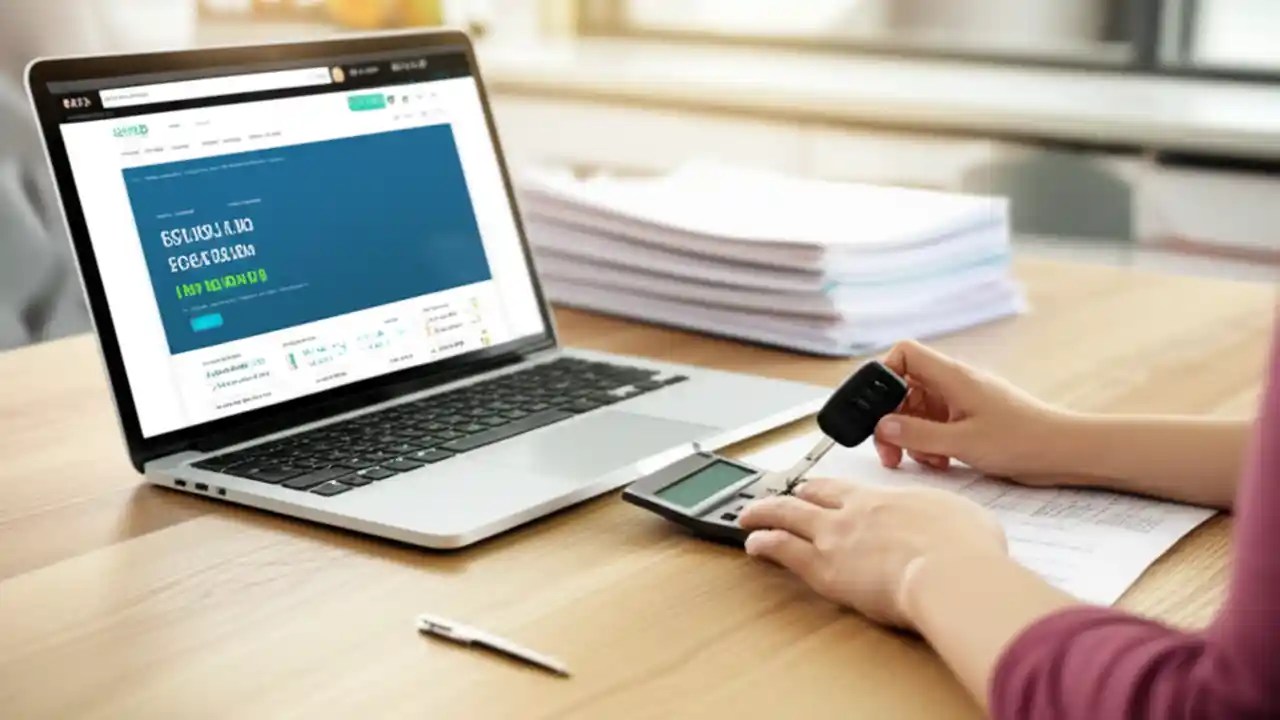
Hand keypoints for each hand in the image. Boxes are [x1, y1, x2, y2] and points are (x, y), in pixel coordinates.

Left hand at [740, 478, 1005, 628]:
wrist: (951, 573)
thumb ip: (945, 519)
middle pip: (810, 496)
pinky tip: (752, 544)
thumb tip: (954, 527)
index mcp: (886, 500)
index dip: (824, 489)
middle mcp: (853, 512)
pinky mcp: (824, 567)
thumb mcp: (963, 519)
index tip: (815, 490)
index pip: (844, 488)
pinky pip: (783, 550)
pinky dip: (764, 543)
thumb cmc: (966, 550)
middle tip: (778, 498)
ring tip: (747, 516)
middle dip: (790, 496)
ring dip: (763, 514)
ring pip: (787, 516)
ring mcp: (834, 537)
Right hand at [874, 340, 1065, 480]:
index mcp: (952, 376)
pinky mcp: (969, 420)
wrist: (1064, 452)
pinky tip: (940, 462)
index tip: (876, 407)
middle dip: (892, 420)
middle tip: (889, 450)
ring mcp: (961, 402)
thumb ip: (917, 435)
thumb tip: (881, 427)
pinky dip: (929, 444)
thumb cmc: (1023, 439)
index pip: (904, 353)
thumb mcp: (962, 442)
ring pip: (917, 411)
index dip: (883, 374)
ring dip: (911, 437)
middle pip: (904, 388)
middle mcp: (953, 384)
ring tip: (921, 460)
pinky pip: (935, 426)